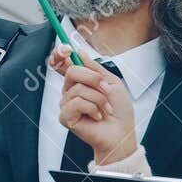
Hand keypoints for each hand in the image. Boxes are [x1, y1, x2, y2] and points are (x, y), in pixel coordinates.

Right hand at [50, 43, 136, 164]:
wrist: (121, 132)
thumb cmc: (119, 110)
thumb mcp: (111, 82)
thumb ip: (94, 68)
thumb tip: (79, 52)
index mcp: (80, 81)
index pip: (62, 63)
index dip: (59, 53)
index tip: (66, 49)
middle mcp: (70, 91)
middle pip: (72, 71)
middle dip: (94, 79)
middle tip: (107, 90)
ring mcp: (67, 104)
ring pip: (78, 89)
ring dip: (99, 98)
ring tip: (105, 109)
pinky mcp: (65, 117)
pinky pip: (77, 103)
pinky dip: (93, 108)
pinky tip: (97, 117)